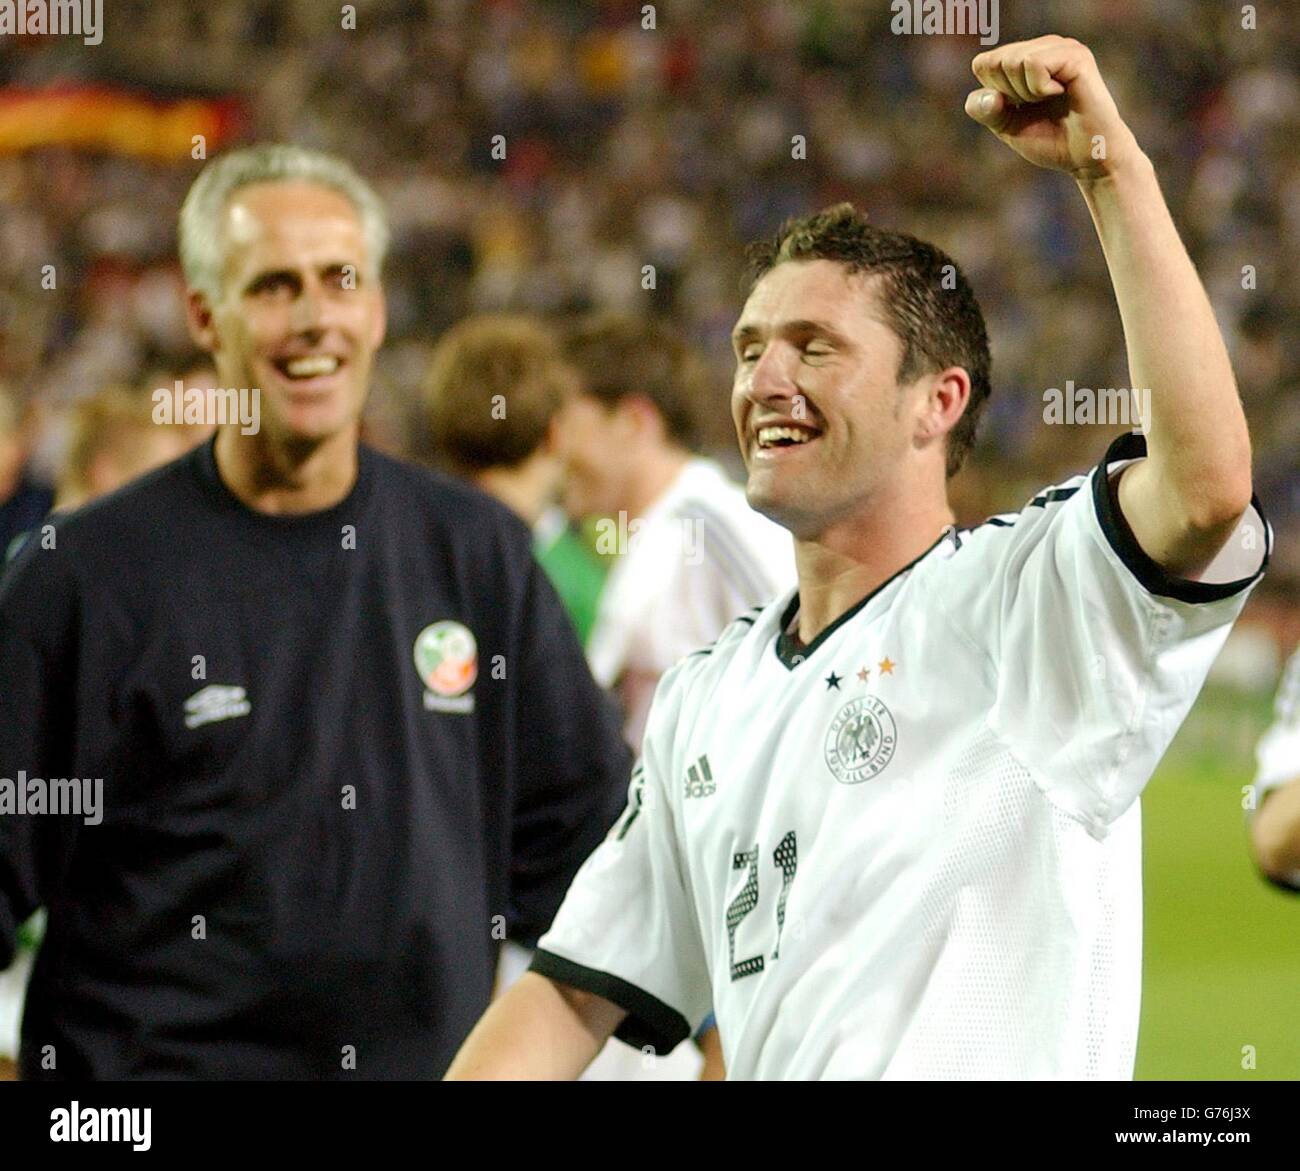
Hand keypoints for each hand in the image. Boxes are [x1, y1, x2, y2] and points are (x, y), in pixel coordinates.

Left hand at [964, 35, 1142, 180]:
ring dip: (1025, 92)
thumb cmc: (1052, 140)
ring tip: (1050, 100)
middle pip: (996, 61)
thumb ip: (987, 111)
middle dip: (1009, 94)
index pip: (983, 63)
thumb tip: (984, 95)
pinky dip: (1038, 89)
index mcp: (1028, 57)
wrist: (1087, 157)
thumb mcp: (1008, 127)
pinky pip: (1034, 63)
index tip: (1020, 108)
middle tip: (1038, 106)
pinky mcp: (1076, 56)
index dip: (994, 93)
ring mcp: (1062, 48)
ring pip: (1013, 60)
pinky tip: (1060, 94)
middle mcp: (1046, 46)